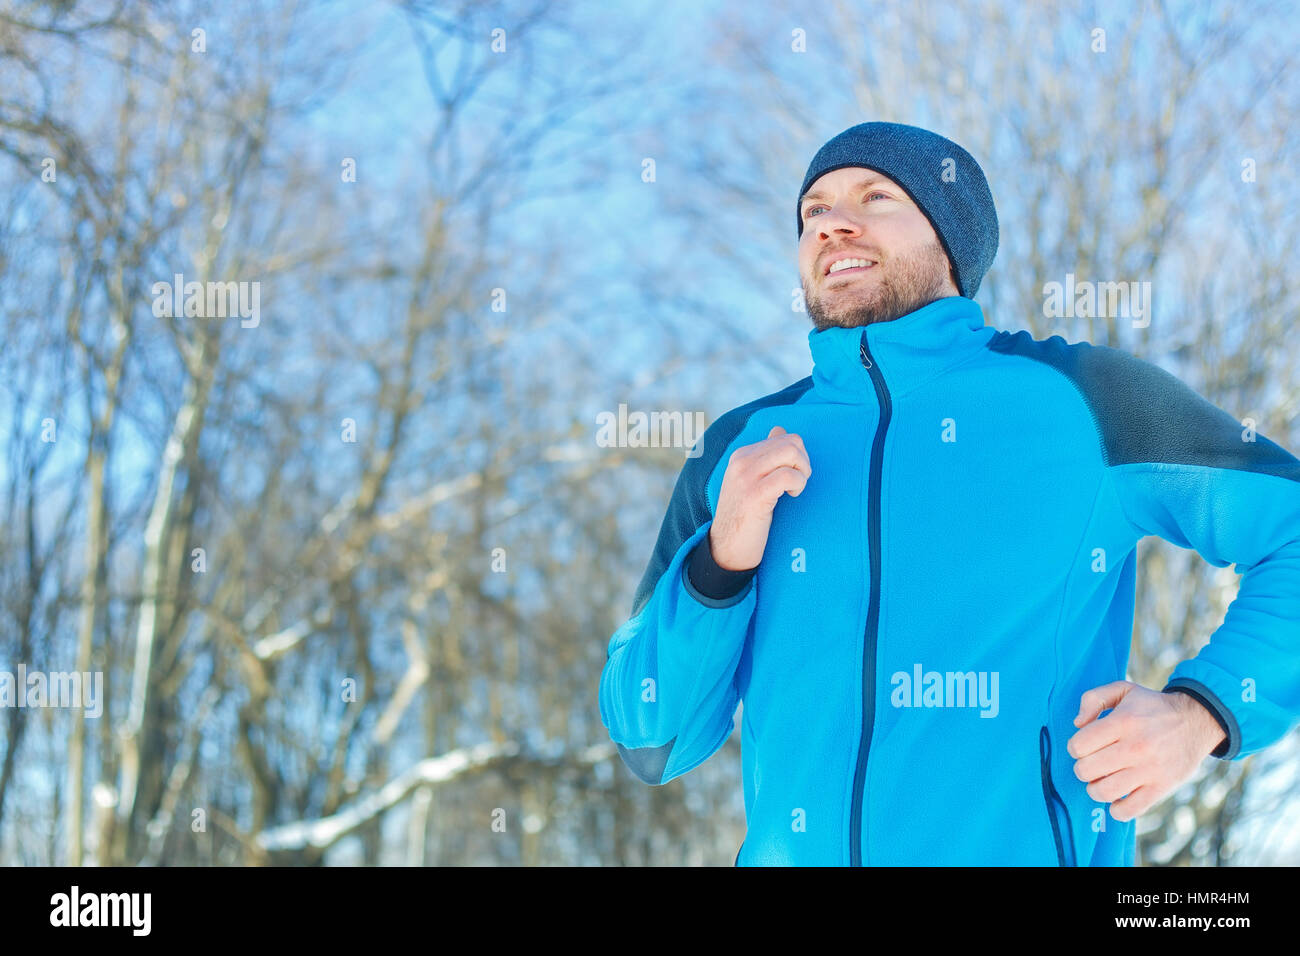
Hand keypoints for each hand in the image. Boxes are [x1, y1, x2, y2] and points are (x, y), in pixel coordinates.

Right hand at [708, 425, 811, 570]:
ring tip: (795, 489)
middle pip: (790, 442)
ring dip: (802, 472)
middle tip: (798, 483)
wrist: (727, 548)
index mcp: (741, 455)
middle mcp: (741, 461)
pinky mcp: (754, 494)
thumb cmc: (745, 516)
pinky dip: (798, 485)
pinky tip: (791, 497)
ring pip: (790, 453)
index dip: (798, 455)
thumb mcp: (750, 480)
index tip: (793, 475)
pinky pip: (788, 476)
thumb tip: (779, 430)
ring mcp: (746, 477)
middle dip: (804, 462)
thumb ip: (764, 455)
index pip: (783, 436)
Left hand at [1065, 680, 1226, 822]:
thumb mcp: (1123, 689)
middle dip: (1082, 767)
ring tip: (1102, 779)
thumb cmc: (1151, 707)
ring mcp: (1150, 770)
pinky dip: (1117, 809)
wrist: (1196, 721)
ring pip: (1103, 792)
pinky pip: (1129, 810)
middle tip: (1092, 762)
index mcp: (1124, 721)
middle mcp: (1136, 747)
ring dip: (1095, 788)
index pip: (1079, 745)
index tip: (1084, 746)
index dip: (1075, 747)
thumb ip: (1093, 698)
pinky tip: (1118, 796)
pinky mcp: (1161, 788)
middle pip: (1086, 770)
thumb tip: (1078, 724)